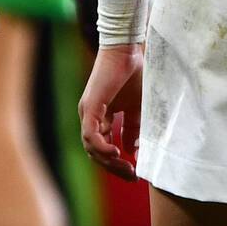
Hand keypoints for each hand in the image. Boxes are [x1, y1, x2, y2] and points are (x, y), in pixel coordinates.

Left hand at [79, 44, 143, 180]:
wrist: (128, 49)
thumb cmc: (135, 72)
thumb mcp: (138, 106)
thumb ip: (134, 127)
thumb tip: (134, 149)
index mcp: (102, 116)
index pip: (104, 146)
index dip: (117, 161)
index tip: (134, 170)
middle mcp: (91, 117)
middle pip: (96, 152)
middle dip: (114, 167)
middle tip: (131, 176)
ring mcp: (88, 113)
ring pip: (91, 147)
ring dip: (108, 161)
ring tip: (126, 166)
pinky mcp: (89, 108)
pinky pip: (90, 136)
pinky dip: (101, 147)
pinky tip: (117, 153)